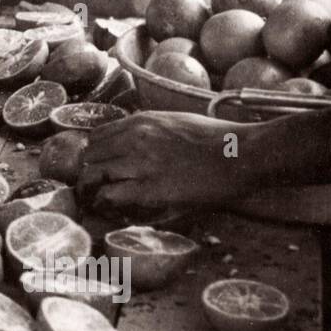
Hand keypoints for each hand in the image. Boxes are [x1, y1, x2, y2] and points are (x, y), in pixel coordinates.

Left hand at [79, 112, 250, 209]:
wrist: (241, 155)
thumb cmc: (215, 140)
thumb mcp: (174, 121)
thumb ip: (147, 130)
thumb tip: (128, 142)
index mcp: (141, 122)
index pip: (95, 137)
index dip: (95, 155)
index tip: (100, 167)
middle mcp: (135, 140)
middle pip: (89, 157)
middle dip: (89, 173)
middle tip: (94, 188)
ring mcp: (141, 164)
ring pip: (94, 176)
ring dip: (94, 190)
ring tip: (100, 201)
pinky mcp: (151, 190)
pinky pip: (111, 196)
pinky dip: (109, 204)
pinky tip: (118, 208)